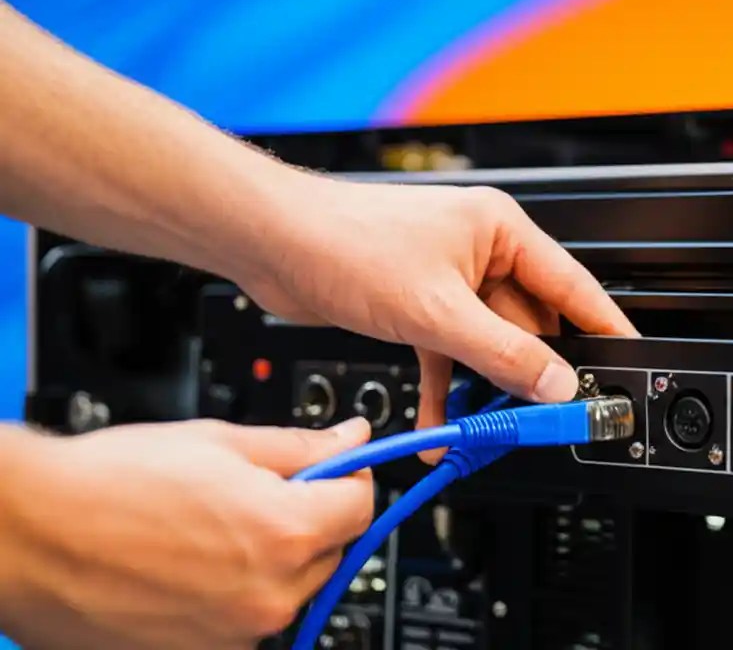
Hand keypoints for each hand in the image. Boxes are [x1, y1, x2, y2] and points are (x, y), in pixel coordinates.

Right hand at [0, 418, 373, 649]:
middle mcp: (270, 595)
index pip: (361, 506)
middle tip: (251, 493)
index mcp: (286, 532)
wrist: (27, 537)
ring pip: (287, 588)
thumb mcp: (219, 442)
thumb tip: (350, 439)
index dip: (346, 478)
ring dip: (267, 560)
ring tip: (203, 530)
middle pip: (329, 550)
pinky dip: (230, 595)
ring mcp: (236, 635)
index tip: (330, 468)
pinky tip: (184, 566)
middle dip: (305, 518)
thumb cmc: (108, 484)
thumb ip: (300, 447)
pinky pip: (244, 621)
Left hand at [239, 177, 637, 455]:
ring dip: (484, 391)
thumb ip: (502, 353)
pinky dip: (448, 391)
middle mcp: (480, 254)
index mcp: (501, 232)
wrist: (270, 244)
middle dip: (530, 376)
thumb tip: (553, 383)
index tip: (625, 363)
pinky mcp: (417, 307)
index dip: (603, 328)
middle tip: (544, 417)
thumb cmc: (343, 241)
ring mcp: (448, 282)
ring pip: (488, 347)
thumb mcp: (436, 311)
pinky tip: (444, 425)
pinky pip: (450, 356)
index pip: (572, 286)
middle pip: (529, 326)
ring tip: (487, 430)